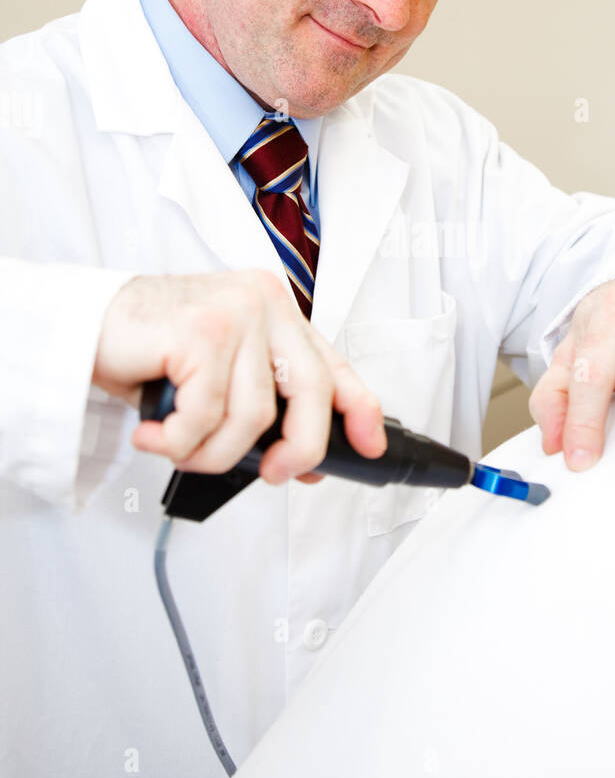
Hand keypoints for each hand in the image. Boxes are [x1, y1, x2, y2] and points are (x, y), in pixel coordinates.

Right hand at [93, 270, 386, 484]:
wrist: (81, 326)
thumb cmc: (146, 350)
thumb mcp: (218, 375)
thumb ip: (261, 403)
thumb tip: (300, 460)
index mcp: (273, 310)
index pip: (333, 363)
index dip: (359, 408)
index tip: (369, 445)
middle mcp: (262, 304)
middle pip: (311, 392)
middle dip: (297, 447)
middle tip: (271, 473)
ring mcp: (235, 314)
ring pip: (253, 417)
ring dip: (213, 452)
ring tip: (176, 446)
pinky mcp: (201, 332)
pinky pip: (207, 416)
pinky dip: (177, 442)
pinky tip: (152, 435)